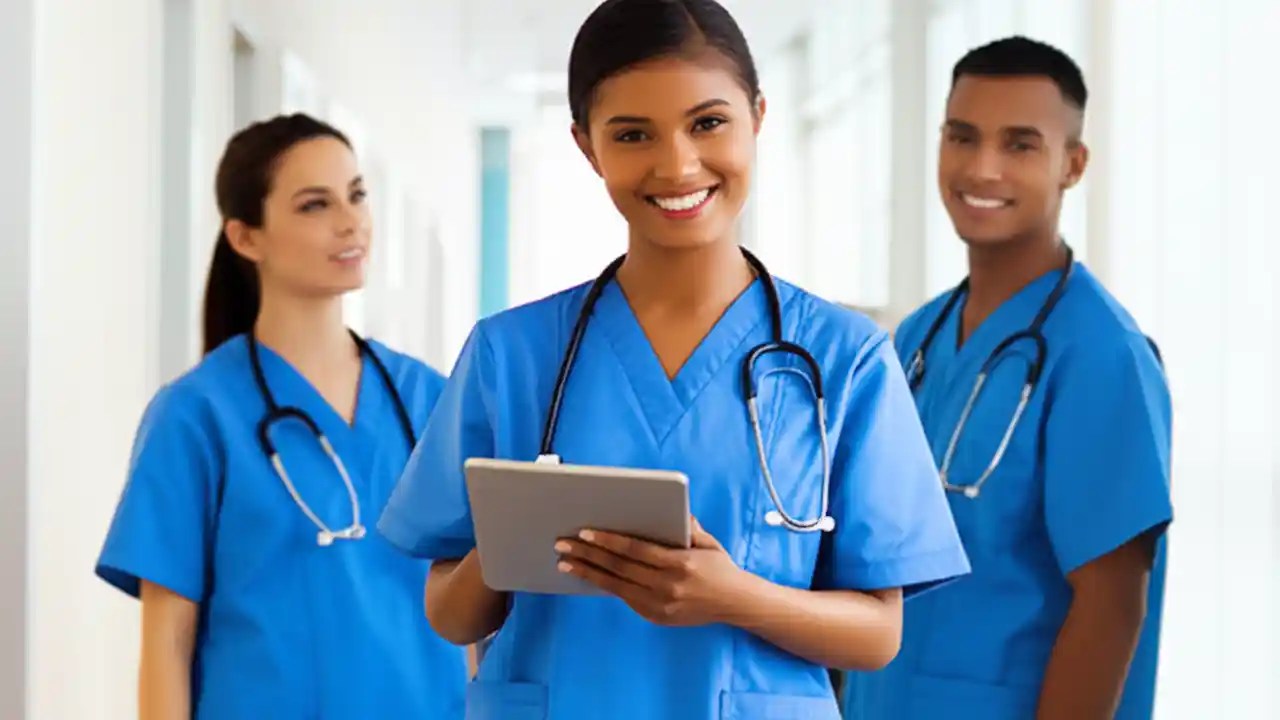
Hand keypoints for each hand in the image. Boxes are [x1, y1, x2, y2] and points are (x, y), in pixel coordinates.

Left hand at [555, 517, 747, 626]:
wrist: (736, 603)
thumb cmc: (720, 567)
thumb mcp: (708, 542)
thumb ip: (687, 527)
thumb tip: (668, 510)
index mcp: (680, 563)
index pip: (635, 550)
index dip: (608, 540)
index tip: (586, 532)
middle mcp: (667, 585)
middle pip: (619, 567)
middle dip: (588, 554)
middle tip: (563, 544)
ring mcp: (660, 604)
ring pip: (616, 586)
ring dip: (588, 572)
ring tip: (565, 562)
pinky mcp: (656, 616)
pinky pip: (625, 598)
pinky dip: (605, 585)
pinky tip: (588, 576)